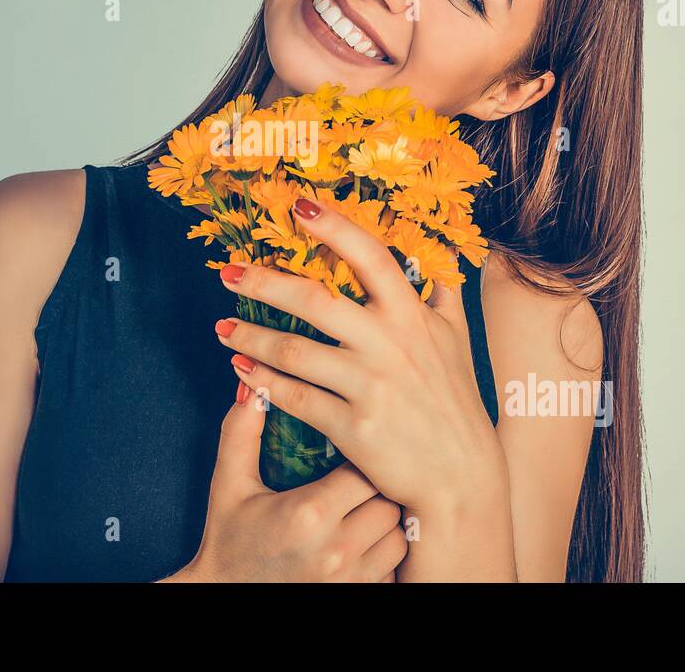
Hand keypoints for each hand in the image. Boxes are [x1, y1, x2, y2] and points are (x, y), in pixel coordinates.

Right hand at [167, 386, 406, 582]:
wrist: (222, 599)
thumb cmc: (228, 540)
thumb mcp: (229, 484)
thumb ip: (240, 432)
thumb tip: (253, 383)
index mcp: (308, 513)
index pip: (365, 467)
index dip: (362, 457)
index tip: (351, 454)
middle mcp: (336, 549)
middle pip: (389, 500)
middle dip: (379, 486)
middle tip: (361, 479)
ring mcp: (350, 580)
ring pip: (399, 537)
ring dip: (387, 521)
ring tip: (363, 510)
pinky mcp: (357, 599)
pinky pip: (394, 570)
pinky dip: (384, 554)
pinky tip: (362, 542)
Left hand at [213, 196, 513, 577]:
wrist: (461, 478)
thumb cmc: (455, 405)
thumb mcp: (457, 343)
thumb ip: (442, 296)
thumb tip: (440, 254)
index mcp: (413, 317)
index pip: (372, 259)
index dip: (336, 228)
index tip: (299, 206)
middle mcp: (391, 345)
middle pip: (316, 301)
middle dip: (264, 282)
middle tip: (228, 272)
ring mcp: (371, 387)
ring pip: (295, 352)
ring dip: (251, 336)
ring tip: (224, 327)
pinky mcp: (353, 427)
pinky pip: (296, 398)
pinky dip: (263, 383)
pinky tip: (241, 372)